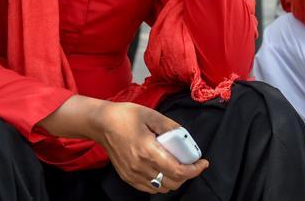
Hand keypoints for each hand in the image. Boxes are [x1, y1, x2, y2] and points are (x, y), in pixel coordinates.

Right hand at [94, 102, 208, 193]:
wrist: (101, 124)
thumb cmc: (125, 116)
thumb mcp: (151, 115)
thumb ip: (170, 126)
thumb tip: (185, 137)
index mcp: (147, 150)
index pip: (178, 170)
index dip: (195, 170)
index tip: (202, 163)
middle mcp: (140, 166)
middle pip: (172, 182)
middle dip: (187, 175)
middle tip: (191, 163)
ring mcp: (132, 174)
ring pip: (162, 188)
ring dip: (175, 180)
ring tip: (177, 166)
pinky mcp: (127, 177)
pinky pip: (150, 188)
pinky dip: (161, 183)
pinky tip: (162, 171)